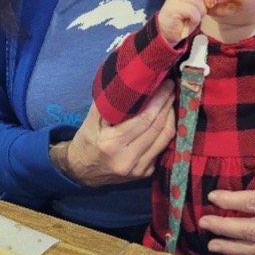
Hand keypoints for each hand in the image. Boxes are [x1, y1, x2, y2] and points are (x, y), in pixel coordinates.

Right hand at [59, 80, 175, 184]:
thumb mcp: (91, 120)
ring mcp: (139, 169)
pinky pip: (162, 148)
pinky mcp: (146, 173)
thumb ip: (108, 102)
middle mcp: (128, 159)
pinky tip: (166, 118)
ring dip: (171, 117)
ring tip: (171, 100)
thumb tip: (127, 80)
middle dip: (167, 105)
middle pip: (158, 128)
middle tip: (171, 88)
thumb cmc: (87, 141)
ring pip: (165, 139)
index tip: (166, 84)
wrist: (82, 172)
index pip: (145, 119)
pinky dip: (166, 131)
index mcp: (112, 144)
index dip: (159, 100)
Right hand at [157, 0, 215, 44]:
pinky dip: (195, 19)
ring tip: (195, 19)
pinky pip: (191, 11)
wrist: (167, 36)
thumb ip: (200, 2)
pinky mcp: (172, 11)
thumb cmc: (182, 24)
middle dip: (204, 2)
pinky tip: (190, 23)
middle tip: (203, 13)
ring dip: (200, 12)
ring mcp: (173, 2)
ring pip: (195, 0)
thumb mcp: (193, 10)